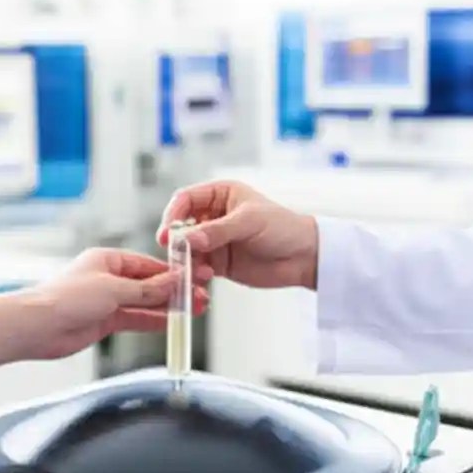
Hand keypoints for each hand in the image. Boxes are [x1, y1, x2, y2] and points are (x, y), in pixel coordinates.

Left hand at [24, 248, 210, 360]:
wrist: (38, 327)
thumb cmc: (66, 298)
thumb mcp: (113, 289)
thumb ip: (147, 289)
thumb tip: (174, 281)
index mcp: (108, 260)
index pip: (148, 265)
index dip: (173, 273)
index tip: (195, 277)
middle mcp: (108, 278)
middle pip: (149, 284)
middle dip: (175, 291)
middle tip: (202, 296)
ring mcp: (107, 301)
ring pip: (145, 304)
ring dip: (168, 308)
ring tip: (195, 311)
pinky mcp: (105, 321)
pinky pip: (136, 319)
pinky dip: (154, 321)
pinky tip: (173, 323)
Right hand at [157, 180, 318, 290]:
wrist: (304, 257)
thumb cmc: (283, 228)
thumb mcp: (249, 222)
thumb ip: (217, 231)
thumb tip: (188, 239)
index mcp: (220, 195)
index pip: (186, 200)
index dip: (173, 215)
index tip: (168, 233)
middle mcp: (214, 216)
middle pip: (181, 226)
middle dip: (176, 241)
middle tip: (175, 254)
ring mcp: (214, 240)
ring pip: (187, 249)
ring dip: (186, 260)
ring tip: (195, 270)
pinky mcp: (218, 263)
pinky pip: (197, 267)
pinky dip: (195, 273)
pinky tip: (204, 277)